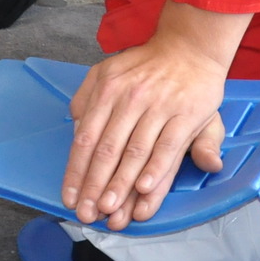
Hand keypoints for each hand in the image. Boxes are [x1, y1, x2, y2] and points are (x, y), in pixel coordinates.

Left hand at [61, 2, 250, 229]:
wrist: (190, 46)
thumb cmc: (145, 66)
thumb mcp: (106, 71)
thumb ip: (86, 99)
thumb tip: (74, 126)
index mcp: (106, 90)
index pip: (86, 138)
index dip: (76, 171)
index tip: (69, 197)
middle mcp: (129, 99)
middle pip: (107, 150)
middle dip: (95, 186)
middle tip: (87, 214)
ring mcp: (158, 107)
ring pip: (134, 153)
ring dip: (121, 185)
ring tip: (111, 211)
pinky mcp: (186, 114)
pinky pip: (167, 147)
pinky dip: (156, 169)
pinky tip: (144, 190)